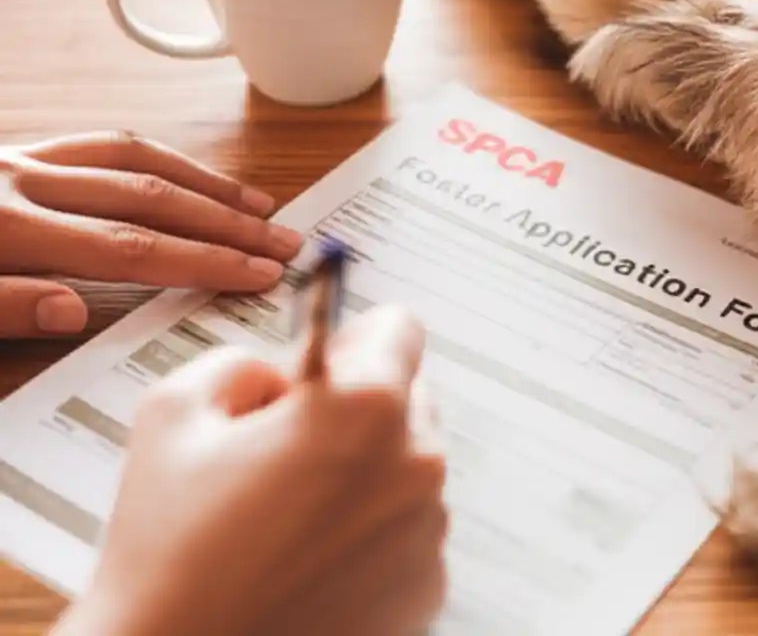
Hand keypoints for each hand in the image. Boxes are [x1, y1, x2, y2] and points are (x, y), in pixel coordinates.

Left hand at [0, 132, 302, 337]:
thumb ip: (1, 307)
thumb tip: (74, 312)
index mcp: (2, 226)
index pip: (129, 247)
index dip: (204, 260)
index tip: (260, 274)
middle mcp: (17, 180)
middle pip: (148, 197)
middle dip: (226, 222)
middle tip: (284, 241)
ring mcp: (16, 158)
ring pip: (130, 158)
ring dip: (201, 182)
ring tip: (256, 203)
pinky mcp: (10, 152)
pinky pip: (97, 145)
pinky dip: (151, 158)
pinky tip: (180, 174)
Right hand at [54, 306, 447, 635]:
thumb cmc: (170, 554)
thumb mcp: (172, 413)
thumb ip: (241, 362)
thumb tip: (282, 372)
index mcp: (365, 410)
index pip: (399, 328)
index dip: (352, 341)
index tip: (324, 368)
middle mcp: (416, 466)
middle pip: (407, 398)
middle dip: (354, 410)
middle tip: (284, 449)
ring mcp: (428, 532)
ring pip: (407, 468)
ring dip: (363, 474)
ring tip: (285, 516)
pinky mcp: (428, 587)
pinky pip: (406, 531)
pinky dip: (370, 534)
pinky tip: (307, 559)